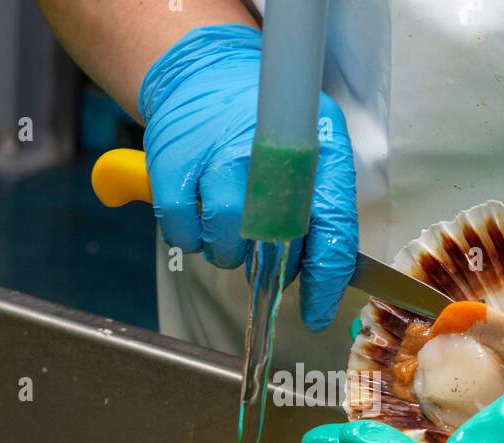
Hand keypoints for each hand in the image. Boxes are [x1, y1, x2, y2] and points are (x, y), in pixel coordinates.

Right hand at [140, 25, 357, 330]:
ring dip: (228, 249)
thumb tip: (321, 271)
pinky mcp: (172, 165)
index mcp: (317, 148)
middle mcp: (267, 154)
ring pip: (226, 246)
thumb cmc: (265, 120)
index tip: (315, 312)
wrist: (205, 69)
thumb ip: (323, 203)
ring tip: (230, 217)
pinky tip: (200, 208)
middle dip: (272, 264)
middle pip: (275, 246)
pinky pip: (183, 234)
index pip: (332, 231)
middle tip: (265, 248)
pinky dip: (191, 235)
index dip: (324, 281)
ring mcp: (216, 159)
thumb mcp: (314, 145)